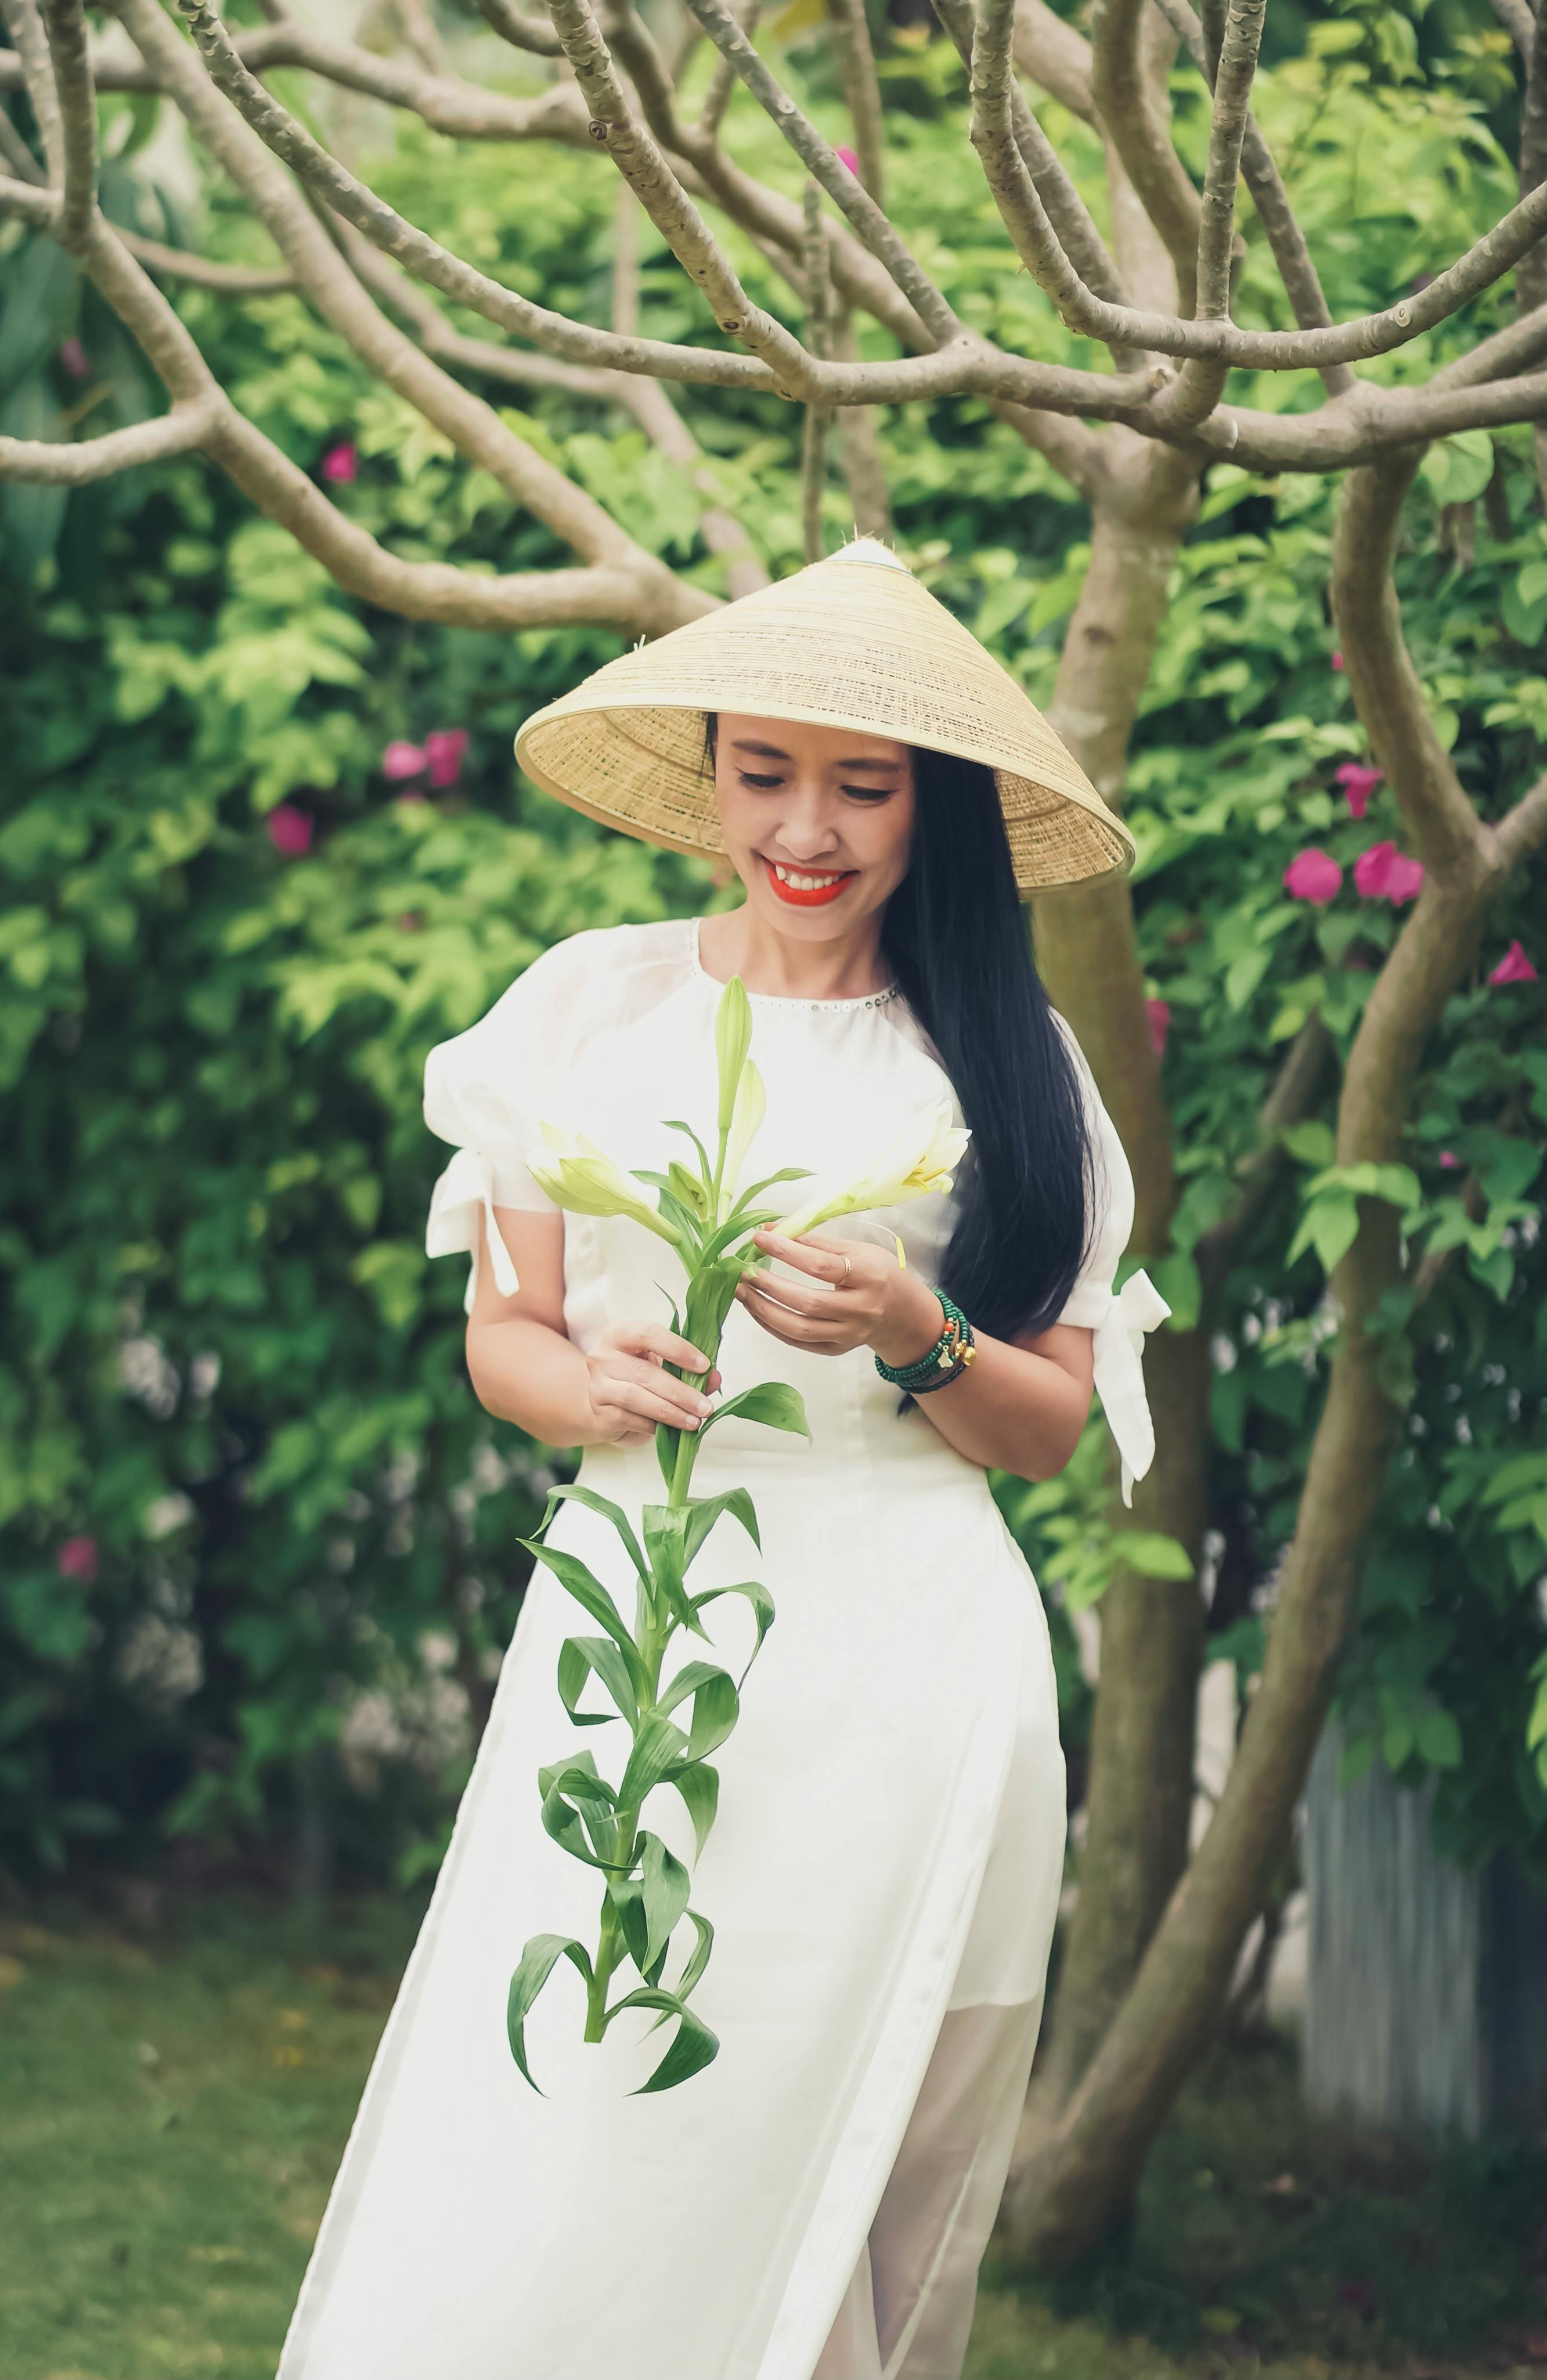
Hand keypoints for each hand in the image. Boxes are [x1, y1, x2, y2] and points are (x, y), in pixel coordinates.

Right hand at [583, 1323, 721, 1446]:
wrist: (605, 1404)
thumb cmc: (638, 1378)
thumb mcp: (661, 1365)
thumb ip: (688, 1369)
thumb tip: (714, 1378)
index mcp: (619, 1335)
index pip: (649, 1334)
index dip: (678, 1349)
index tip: (704, 1366)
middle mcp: (603, 1357)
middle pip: (645, 1373)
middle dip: (681, 1392)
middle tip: (706, 1407)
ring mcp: (598, 1386)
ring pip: (636, 1398)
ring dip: (670, 1412)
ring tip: (694, 1421)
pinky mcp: (599, 1413)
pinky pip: (631, 1419)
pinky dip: (655, 1425)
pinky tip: (674, 1429)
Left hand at [735, 1231, 945, 1365]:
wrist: (902, 1313)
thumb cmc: (878, 1273)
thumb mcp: (858, 1249)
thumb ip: (816, 1241)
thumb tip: (772, 1229)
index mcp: (870, 1276)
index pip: (822, 1266)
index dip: (787, 1251)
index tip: (760, 1237)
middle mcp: (861, 1309)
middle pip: (808, 1302)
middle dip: (770, 1286)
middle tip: (744, 1270)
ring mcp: (848, 1334)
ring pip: (799, 1329)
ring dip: (764, 1310)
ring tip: (742, 1291)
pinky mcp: (837, 1349)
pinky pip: (798, 1343)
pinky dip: (772, 1327)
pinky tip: (756, 1309)